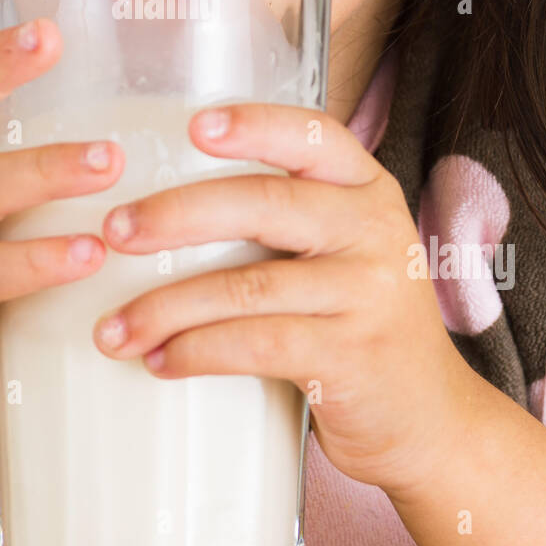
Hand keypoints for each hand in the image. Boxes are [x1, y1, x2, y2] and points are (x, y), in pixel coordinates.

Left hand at [91, 102, 475, 501]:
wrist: (431, 421)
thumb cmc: (362, 326)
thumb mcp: (346, 253)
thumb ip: (289, 222)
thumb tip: (163, 208)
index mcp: (367, 191)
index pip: (313, 136)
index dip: (254, 124)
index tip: (194, 124)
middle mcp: (374, 230)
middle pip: (262, 204)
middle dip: (176, 215)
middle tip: (114, 230)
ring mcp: (368, 293)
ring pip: (246, 286)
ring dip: (166, 306)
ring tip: (114, 327)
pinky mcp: (350, 356)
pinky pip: (255, 344)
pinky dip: (197, 352)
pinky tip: (162, 360)